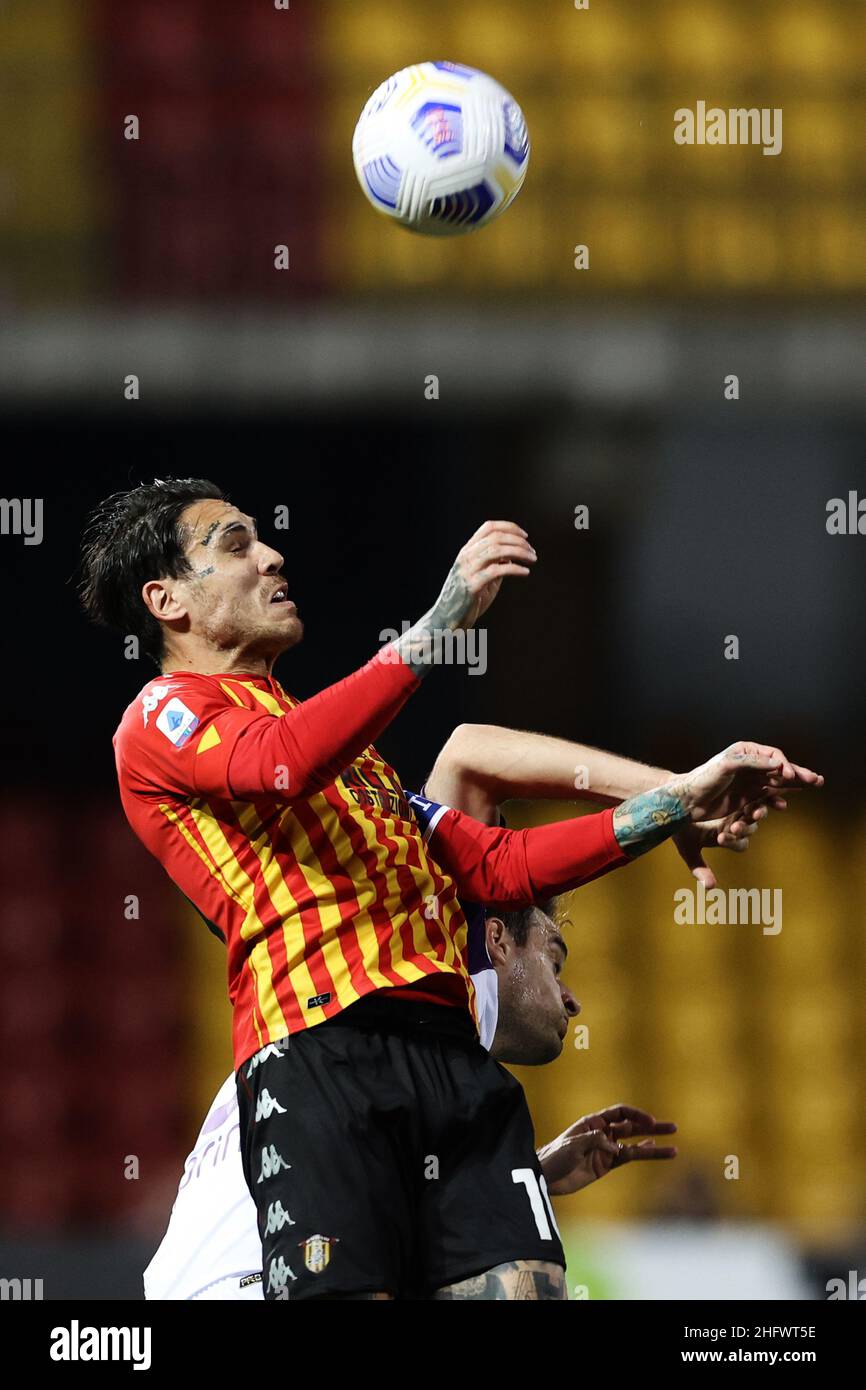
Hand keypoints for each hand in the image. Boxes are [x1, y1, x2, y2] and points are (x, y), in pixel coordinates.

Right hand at [445, 519, 535, 630]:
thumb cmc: (467, 598)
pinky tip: (525, 572)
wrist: (446, 620)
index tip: (525, 536)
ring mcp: (468, 570)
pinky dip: (515, 569)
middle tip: (532, 552)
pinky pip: (497, 571)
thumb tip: (512, 555)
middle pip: (496, 537)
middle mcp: (466, 557)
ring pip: (496, 550)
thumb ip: (494, 563)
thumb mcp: (481, 575)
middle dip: (518, 541)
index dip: (509, 527)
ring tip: (532, 559)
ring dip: (519, 552)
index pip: (489, 527)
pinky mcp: (472, 586)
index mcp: (467, 551)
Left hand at [538, 1105, 677, 1195]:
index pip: (620, 1113)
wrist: (545, 1177)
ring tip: (674, 1149)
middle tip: (673, 1127)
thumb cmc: (554, 1155)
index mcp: (593, 1122)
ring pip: (635, 1145)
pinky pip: (628, 1157)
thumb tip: (616, 1147)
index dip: (637, 1115)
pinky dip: (642, 1153)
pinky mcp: (606, 1165)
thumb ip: (595, 1141)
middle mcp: (603, 1133)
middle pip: (632, 1127)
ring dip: (654, 1146)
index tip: (650, 1122)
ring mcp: (606, 1149)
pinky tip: (656, 1149)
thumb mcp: (572, 1145)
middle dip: (652, 1127)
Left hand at [670, 742, 822, 828]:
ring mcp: (749, 781)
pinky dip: (777, 800)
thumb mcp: (726, 766)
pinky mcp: (746, 797)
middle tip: (818, 780)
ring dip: (794, 786)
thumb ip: (751, 763)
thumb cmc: (703, 779)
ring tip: (811, 787)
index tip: (788, 776)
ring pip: (777, 783)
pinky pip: (767, 797)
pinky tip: (784, 805)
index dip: (783, 765)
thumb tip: (777, 763)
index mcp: (745, 751)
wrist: (687, 800)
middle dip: (799, 774)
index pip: (772, 756)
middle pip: (779, 768)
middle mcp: (750, 764)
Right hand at [674, 802, 766, 888]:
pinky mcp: (744, 792)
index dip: (732, 842)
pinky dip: (765, 797)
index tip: (720, 838)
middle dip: (744, 828)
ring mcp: (742, 808)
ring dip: (756, 813)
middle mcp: (738, 825)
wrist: (675, 799)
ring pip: (755, 813)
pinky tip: (764, 794)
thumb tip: (711, 888)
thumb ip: (699, 868)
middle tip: (735, 826)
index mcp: (728, 838)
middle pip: (749, 829)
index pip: (739, 844)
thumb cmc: (681, 826)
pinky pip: (758, 795)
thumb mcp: (687, 848)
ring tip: (752, 812)